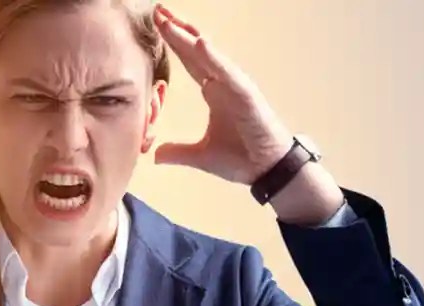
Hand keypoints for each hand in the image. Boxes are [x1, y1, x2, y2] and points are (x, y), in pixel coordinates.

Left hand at [151, 3, 293, 184]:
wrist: (266, 172)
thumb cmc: (242, 159)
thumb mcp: (201, 155)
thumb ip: (178, 152)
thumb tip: (156, 155)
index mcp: (215, 93)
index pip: (190, 63)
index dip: (174, 44)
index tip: (157, 26)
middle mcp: (224, 84)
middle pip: (197, 52)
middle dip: (177, 31)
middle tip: (158, 10)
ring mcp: (236, 87)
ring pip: (209, 57)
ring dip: (190, 38)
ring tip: (170, 20)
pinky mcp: (246, 96)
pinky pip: (228, 73)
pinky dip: (213, 58)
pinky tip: (199, 44)